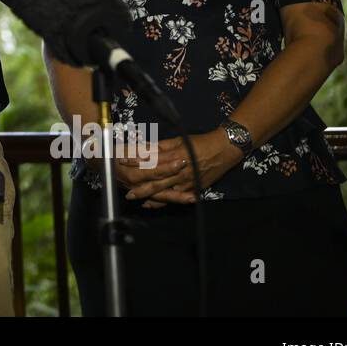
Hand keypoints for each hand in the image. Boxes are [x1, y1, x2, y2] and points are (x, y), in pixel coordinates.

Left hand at [119, 130, 244, 206]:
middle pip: (156, 180)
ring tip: (137, 199)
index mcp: (175, 156)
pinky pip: (176, 197)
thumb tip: (144, 147)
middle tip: (127, 191)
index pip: (151, 159)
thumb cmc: (200, 143)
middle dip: (141, 187)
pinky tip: (152, 204)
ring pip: (165, 192)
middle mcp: (180, 171)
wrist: (224, 150)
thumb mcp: (179, 141)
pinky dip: (163, 202)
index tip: (122, 160)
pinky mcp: (193, 188)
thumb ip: (161, 146)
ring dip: (150, 197)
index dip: (135, 160)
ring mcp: (187, 182)